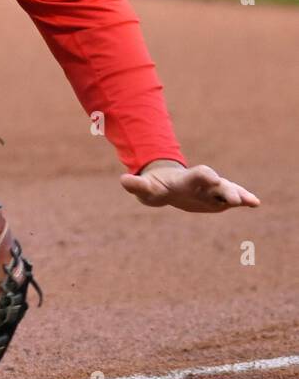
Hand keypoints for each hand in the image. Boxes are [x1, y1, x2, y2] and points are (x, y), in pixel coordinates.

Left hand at [119, 160, 259, 212]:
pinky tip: (255, 203)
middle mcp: (201, 184)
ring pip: (228, 190)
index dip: (203, 176)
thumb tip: (123, 180)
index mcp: (185, 180)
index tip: (212, 177)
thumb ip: (137, 185)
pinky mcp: (216, 199)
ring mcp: (211, 191)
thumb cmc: (155, 186)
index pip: (197, 175)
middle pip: (217, 184)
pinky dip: (243, 200)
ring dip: (239, 195)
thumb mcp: (145, 188)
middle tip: (236, 198)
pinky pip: (232, 198)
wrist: (165, 184)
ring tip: (253, 201)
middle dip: (226, 190)